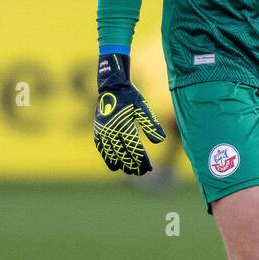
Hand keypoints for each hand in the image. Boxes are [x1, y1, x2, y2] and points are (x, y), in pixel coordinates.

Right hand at [93, 53, 165, 174]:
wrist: (112, 86)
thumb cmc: (130, 97)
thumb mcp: (143, 108)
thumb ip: (151, 124)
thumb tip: (160, 141)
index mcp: (124, 124)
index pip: (134, 147)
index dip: (142, 159)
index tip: (149, 168)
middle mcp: (111, 129)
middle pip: (123, 153)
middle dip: (132, 164)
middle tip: (141, 172)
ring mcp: (103, 131)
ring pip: (111, 153)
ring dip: (120, 164)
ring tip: (129, 172)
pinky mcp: (98, 130)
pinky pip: (102, 148)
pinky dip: (107, 157)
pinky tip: (114, 165)